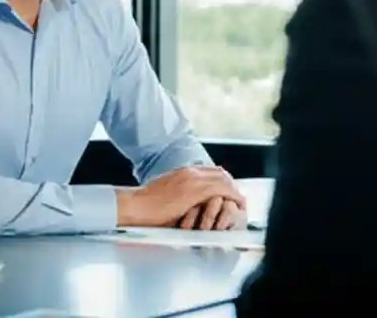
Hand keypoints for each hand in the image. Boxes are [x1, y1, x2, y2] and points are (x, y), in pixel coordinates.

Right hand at [115, 166, 245, 227]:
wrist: (135, 206)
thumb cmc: (145, 206)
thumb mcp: (165, 195)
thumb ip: (179, 195)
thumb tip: (186, 205)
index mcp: (183, 172)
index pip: (210, 171)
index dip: (221, 181)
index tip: (227, 192)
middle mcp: (190, 172)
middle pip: (220, 173)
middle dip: (231, 185)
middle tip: (238, 198)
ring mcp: (193, 180)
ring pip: (224, 179)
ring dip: (234, 191)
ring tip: (241, 203)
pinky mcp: (195, 191)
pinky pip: (222, 189)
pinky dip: (232, 196)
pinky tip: (237, 205)